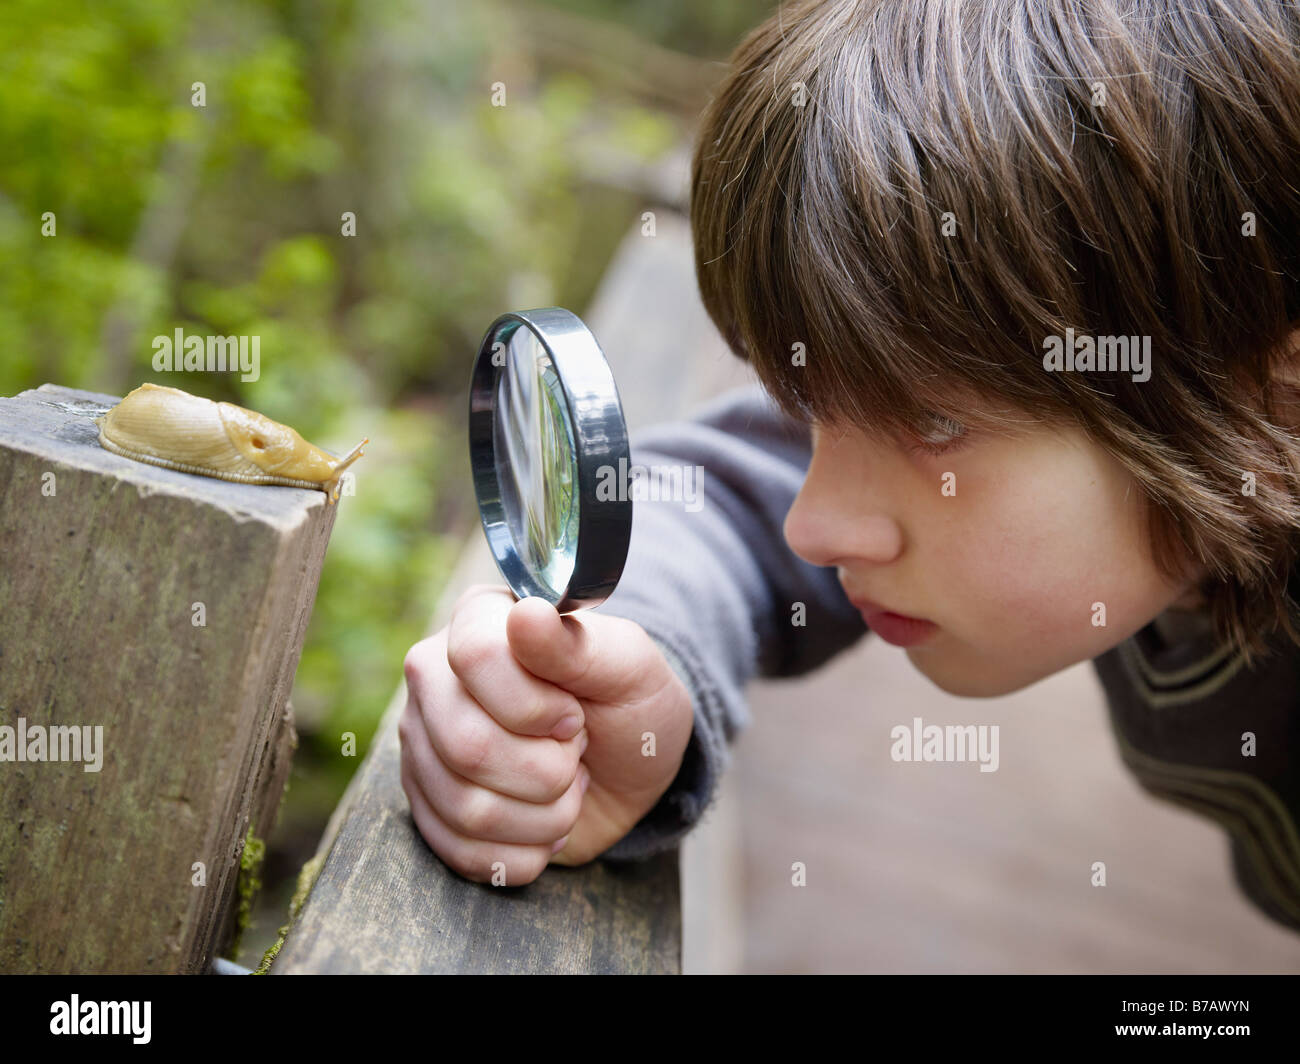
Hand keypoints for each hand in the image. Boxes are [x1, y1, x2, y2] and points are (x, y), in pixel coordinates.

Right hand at [399, 584, 693, 885]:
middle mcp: (434, 676)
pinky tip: (546, 823)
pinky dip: (526, 851)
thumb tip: (525, 616)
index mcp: (478, 619)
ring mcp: (422, 742)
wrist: (629, 768)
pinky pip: (461, 853)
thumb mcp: (628, 667)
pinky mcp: (426, 804)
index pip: (476, 658)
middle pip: (468, 746)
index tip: (576, 715)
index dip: (538, 704)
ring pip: (467, 809)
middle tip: (576, 750)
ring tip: (567, 784)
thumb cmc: (629, 703)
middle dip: (549, 769)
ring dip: (546, 814)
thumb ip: (576, 645)